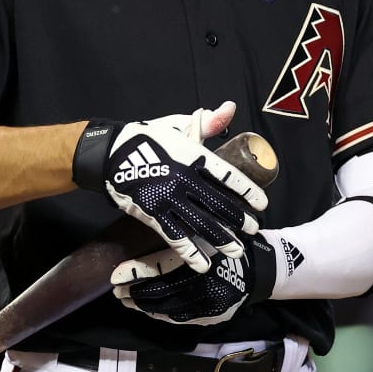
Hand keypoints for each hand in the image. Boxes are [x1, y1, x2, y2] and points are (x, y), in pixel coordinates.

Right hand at [73, 101, 267, 272]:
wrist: (110, 153)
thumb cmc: (148, 137)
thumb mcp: (178, 125)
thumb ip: (207, 122)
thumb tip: (230, 108)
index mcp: (192, 156)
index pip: (226, 175)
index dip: (247, 191)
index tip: (262, 204)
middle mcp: (183, 179)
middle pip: (217, 204)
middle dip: (238, 219)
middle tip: (254, 229)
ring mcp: (168, 199)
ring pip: (200, 224)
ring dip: (220, 239)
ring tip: (236, 250)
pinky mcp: (153, 214)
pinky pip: (175, 237)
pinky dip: (190, 252)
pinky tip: (202, 263)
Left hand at [111, 233, 275, 324]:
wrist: (257, 271)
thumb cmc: (224, 246)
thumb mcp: (202, 236)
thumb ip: (178, 241)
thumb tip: (140, 242)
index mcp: (200, 260)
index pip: (159, 269)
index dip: (136, 273)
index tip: (116, 276)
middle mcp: (204, 285)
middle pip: (159, 292)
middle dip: (134, 293)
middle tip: (117, 291)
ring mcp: (207, 305)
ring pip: (166, 309)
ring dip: (143, 306)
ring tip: (127, 300)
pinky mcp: (210, 318)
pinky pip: (178, 318)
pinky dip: (159, 314)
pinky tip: (147, 309)